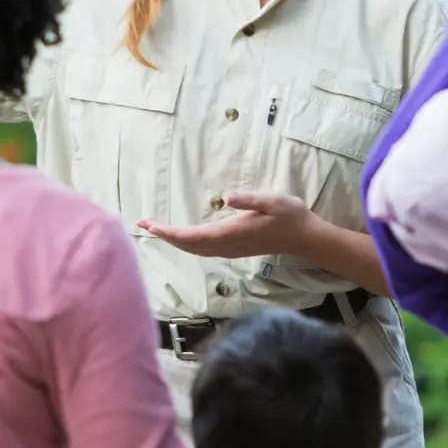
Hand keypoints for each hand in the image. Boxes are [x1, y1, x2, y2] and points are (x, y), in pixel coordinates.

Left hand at [139, 192, 315, 259]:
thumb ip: (249, 199)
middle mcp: (229, 244)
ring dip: (173, 240)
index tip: (153, 226)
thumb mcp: (273, 200)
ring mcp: (231, 249)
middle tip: (142, 223)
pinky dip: (186, 243)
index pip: (195, 236)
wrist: (304, 237)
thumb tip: (226, 197)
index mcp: (234, 232)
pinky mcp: (233, 249)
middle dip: (165, 235)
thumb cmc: (289, 215)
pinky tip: (178, 238)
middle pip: (190, 245)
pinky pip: (203, 250)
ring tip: (154, 228)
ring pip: (195, 249)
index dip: (172, 233)